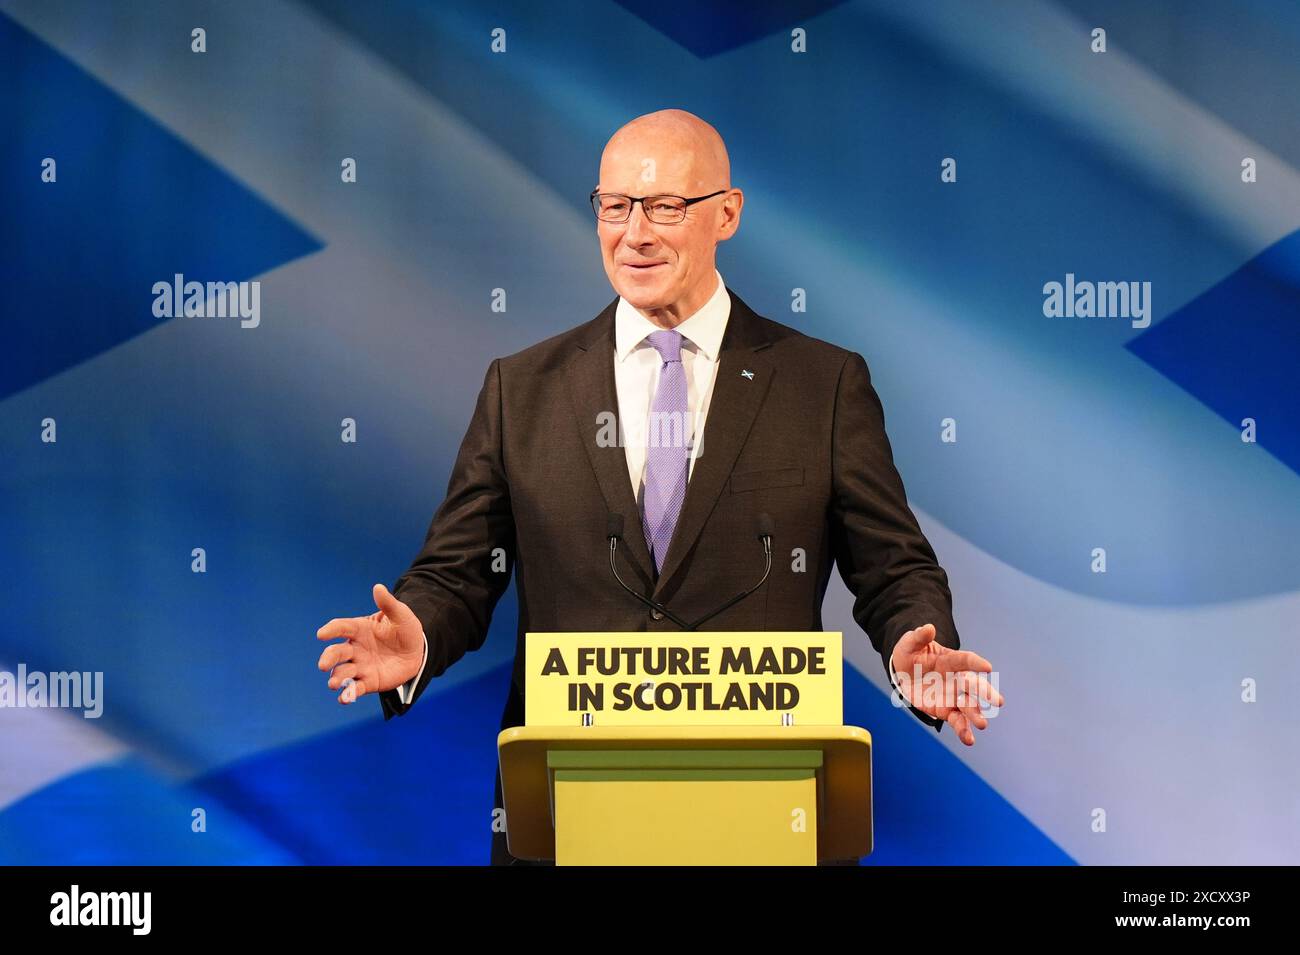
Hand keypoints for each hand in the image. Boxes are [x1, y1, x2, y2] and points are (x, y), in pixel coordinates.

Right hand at [316, 583, 424, 704]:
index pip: (341, 627)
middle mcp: (355, 648)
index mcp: (359, 629)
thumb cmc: (405, 630)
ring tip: (334, 684)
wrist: (417, 652)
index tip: (322, 634)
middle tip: (323, 666)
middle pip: (336, 653)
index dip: (331, 630)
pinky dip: (347, 695)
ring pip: (342, 673)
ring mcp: (360, 666)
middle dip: (328, 659)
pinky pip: (355, 689)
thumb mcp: (401, 615)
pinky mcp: (368, 682)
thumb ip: (388, 604)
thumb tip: (378, 587)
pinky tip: (344, 698)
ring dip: (336, 678)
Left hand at [891, 623, 1003, 745]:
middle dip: (985, 693)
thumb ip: (919, 637)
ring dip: (976, 715)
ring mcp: (953, 696)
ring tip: (982, 725)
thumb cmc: (911, 654)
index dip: (976, 663)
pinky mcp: (946, 710)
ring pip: (968, 706)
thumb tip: (927, 627)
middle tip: (998, 701)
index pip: (966, 660)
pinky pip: (957, 721)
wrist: (905, 672)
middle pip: (973, 685)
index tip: (987, 667)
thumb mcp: (910, 643)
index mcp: (951, 660)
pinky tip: (969, 740)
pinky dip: (963, 731)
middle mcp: (957, 678)